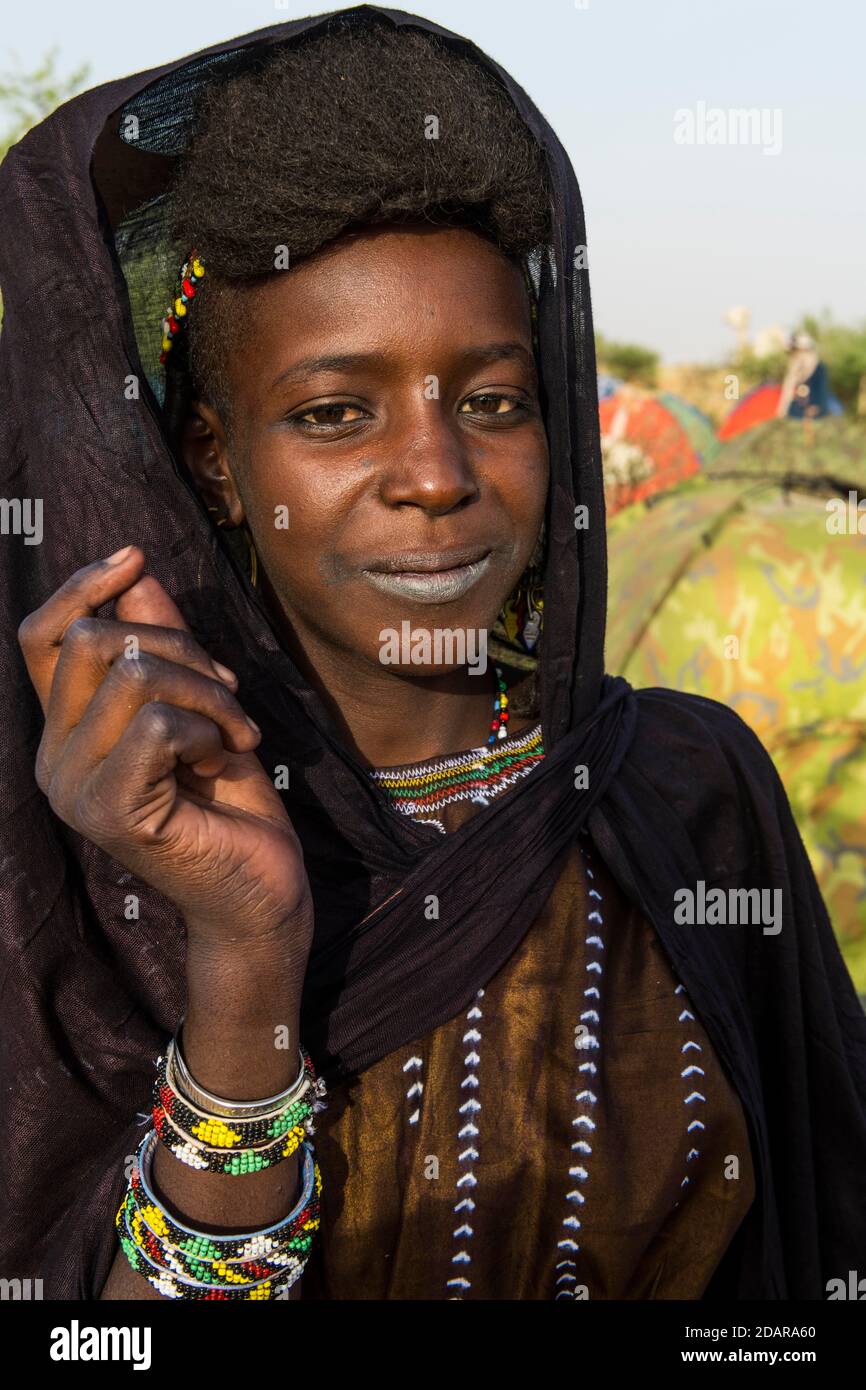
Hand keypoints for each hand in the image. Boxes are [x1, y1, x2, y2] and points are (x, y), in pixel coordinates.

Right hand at [17, 546, 312, 971]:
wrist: (261, 892)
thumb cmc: (231, 803)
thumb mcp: (200, 705)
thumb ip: (161, 645)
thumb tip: (133, 575)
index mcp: (66, 732)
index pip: (42, 637)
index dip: (81, 586)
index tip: (133, 557)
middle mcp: (54, 760)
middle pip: (93, 642)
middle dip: (181, 648)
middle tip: (228, 693)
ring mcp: (74, 791)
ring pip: (133, 676)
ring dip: (207, 692)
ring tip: (237, 732)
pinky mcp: (111, 813)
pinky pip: (157, 725)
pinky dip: (207, 729)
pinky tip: (223, 760)